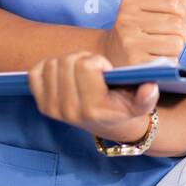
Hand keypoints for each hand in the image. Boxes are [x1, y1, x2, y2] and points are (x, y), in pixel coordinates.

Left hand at [28, 50, 158, 142]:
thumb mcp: (142, 105)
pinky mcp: (42, 106)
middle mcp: (70, 111)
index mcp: (93, 108)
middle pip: (67, 62)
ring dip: (67, 62)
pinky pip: (35, 73)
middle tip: (93, 69)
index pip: (85, 65)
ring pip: (51, 64)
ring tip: (80, 72)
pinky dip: (48, 68)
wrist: (109, 127)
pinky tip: (63, 74)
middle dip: (83, 58)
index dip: (97, 61)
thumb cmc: (125, 109)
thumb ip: (148, 97)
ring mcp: (53, 109)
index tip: (106, 70)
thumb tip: (149, 87)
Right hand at [101, 0, 185, 65]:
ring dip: (179, 46)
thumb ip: (174, 8)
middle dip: (185, 31)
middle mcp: (127, 20)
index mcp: (132, 1)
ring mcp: (130, 42)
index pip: (175, 2)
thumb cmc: (136, 30)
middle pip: (177, 23)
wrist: (109, 53)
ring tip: (168, 46)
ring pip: (176, 42)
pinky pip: (170, 60)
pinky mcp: (136, 63)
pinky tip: (160, 56)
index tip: (183, 18)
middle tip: (180, 35)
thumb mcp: (147, 10)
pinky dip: (171, 59)